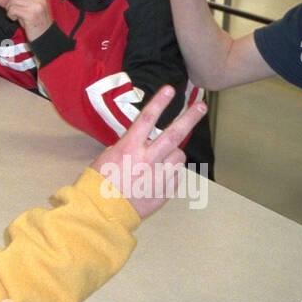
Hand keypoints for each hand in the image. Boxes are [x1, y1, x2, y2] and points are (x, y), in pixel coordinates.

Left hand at [0, 0, 51, 41]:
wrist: (45, 36)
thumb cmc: (34, 20)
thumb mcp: (24, 7)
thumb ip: (12, 0)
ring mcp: (37, 4)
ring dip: (9, 6)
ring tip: (12, 13)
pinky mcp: (32, 14)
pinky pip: (13, 9)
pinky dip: (10, 14)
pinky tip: (14, 18)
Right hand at [91, 85, 205, 218]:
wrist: (103, 212)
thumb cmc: (99, 182)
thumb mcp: (109, 156)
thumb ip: (129, 146)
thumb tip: (142, 140)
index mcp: (129, 148)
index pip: (147, 119)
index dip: (159, 102)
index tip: (170, 89)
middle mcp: (146, 159)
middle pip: (174, 134)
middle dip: (190, 118)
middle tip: (201, 107)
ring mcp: (158, 176)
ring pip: (179, 156)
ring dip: (174, 154)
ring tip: (163, 159)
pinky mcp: (165, 191)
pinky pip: (176, 176)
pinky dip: (170, 173)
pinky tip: (157, 178)